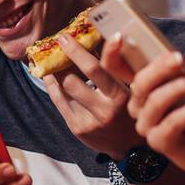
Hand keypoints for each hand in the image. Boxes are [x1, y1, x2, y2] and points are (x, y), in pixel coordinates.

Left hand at [42, 32, 138, 160]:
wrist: (131, 149)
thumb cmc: (133, 110)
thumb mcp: (132, 89)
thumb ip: (118, 67)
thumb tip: (108, 37)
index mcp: (121, 97)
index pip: (98, 69)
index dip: (79, 51)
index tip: (69, 36)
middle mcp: (104, 110)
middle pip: (73, 79)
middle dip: (65, 58)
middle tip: (61, 41)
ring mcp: (87, 121)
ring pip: (63, 88)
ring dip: (57, 69)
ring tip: (56, 56)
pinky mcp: (76, 128)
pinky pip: (58, 101)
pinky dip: (53, 84)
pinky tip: (50, 74)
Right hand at [101, 37, 184, 178]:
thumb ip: (176, 70)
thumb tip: (173, 53)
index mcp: (140, 91)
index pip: (116, 69)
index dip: (111, 53)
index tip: (119, 36)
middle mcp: (137, 108)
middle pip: (140, 83)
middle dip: (160, 68)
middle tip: (180, 58)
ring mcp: (146, 126)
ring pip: (157, 100)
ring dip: (182, 85)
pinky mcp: (159, 142)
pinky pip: (173, 121)